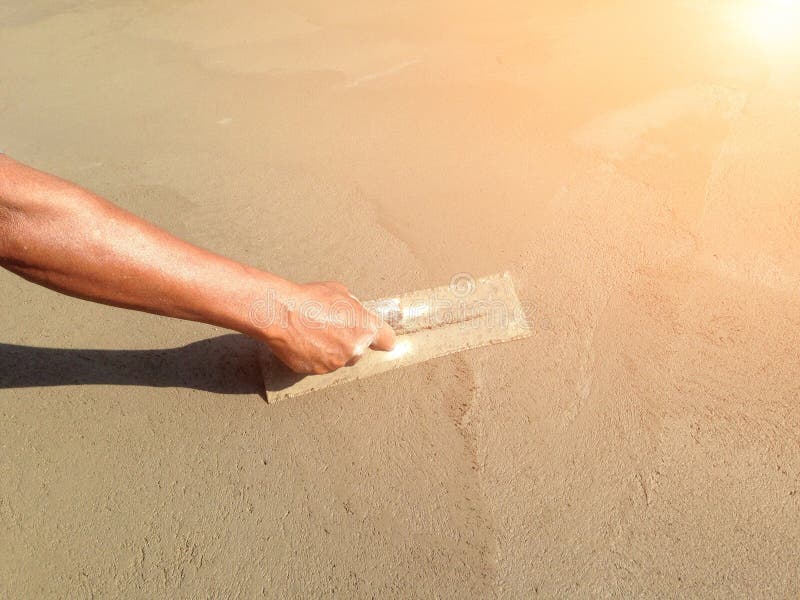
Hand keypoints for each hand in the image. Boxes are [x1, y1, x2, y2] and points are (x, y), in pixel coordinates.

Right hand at [261, 281, 395, 373]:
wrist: (282, 314)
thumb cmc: (310, 299)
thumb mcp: (339, 292)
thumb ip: (352, 307)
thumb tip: (352, 312)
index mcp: (365, 328)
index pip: (387, 340)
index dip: (383, 340)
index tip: (383, 342)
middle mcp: (354, 349)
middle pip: (359, 351)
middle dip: (348, 342)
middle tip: (330, 328)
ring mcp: (336, 363)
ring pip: (338, 359)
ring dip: (330, 350)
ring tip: (312, 332)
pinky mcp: (317, 371)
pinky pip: (319, 365)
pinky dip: (314, 356)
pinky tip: (303, 341)